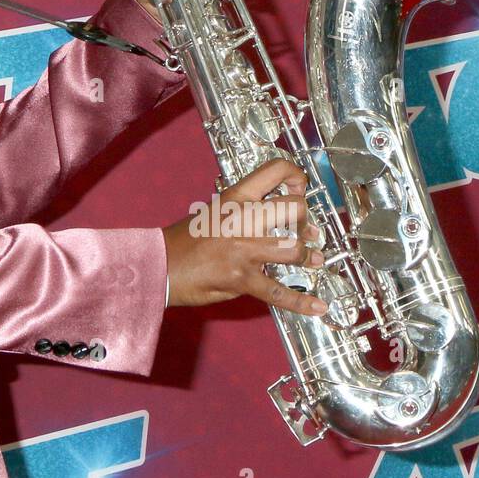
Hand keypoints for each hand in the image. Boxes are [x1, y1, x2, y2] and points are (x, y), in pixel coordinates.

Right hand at [161, 160, 327, 316]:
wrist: (161, 264)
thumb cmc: (187, 239)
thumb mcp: (216, 210)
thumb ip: (246, 210)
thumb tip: (278, 217)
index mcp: (235, 197)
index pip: (274, 171)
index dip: (296, 176)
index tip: (300, 188)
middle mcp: (243, 219)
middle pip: (295, 208)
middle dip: (307, 221)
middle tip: (305, 230)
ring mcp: (244, 249)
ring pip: (294, 249)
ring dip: (308, 256)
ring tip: (312, 259)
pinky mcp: (242, 279)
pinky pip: (279, 292)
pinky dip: (301, 302)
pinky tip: (317, 306)